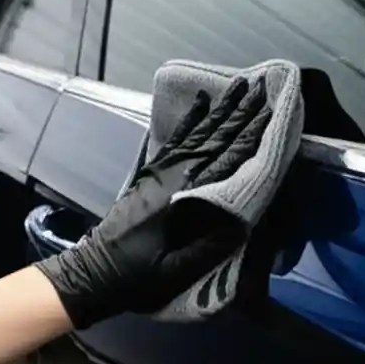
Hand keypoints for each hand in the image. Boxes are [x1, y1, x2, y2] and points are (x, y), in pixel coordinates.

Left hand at [36, 77, 270, 327]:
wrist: (94, 272)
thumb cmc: (138, 277)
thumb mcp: (176, 273)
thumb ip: (208, 248)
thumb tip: (244, 221)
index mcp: (184, 199)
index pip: (226, 160)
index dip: (249, 136)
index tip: (270, 112)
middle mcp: (174, 177)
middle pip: (214, 138)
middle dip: (240, 112)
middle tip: (261, 86)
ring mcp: (160, 172)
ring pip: (197, 133)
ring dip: (221, 109)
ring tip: (239, 86)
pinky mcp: (150, 174)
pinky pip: (174, 139)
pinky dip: (190, 119)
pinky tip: (201, 102)